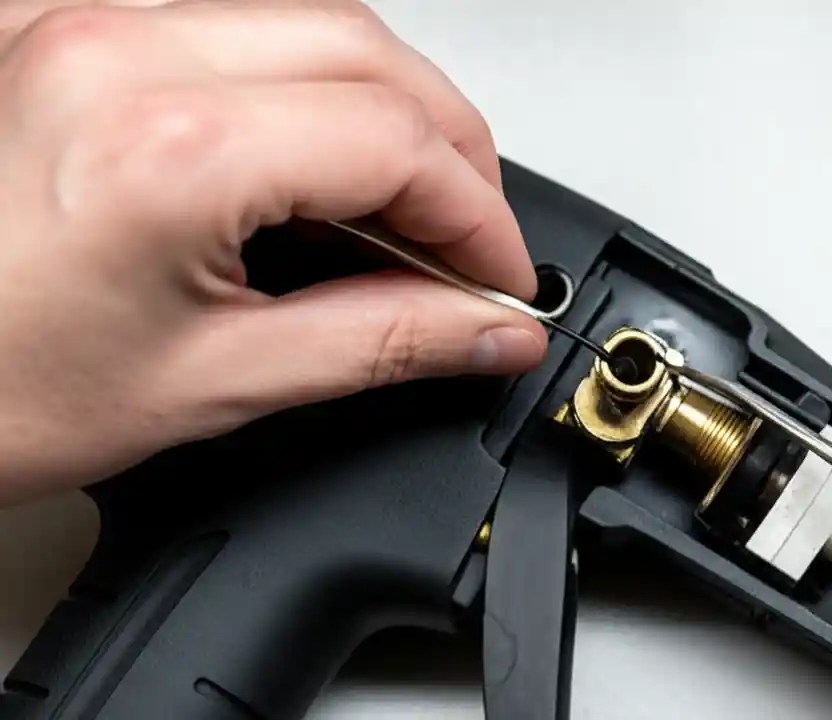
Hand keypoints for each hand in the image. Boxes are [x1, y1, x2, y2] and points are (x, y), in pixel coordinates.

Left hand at [0, 0, 547, 502]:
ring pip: (311, 13)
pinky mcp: (62, 25)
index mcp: (166, 146)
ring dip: (386, 99)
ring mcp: (81, 22)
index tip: (501, 277)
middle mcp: (120, 48)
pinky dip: (304, 73)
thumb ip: (381, 342)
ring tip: (403, 194)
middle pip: (373, 50)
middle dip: (452, 147)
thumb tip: (488, 329)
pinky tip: (313, 146)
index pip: (399, 141)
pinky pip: (228, 15)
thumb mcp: (212, 385)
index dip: (480, 216)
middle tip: (469, 236)